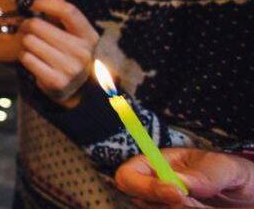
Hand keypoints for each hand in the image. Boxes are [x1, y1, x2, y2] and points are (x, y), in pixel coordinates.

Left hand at [17, 0, 97, 106]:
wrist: (81, 92)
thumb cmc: (73, 55)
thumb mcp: (76, 36)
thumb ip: (65, 15)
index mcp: (89, 36)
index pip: (68, 11)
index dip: (47, 3)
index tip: (34, 4)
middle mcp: (82, 52)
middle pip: (39, 26)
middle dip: (28, 25)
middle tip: (28, 29)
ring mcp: (69, 68)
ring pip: (29, 41)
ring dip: (26, 43)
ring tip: (34, 47)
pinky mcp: (54, 81)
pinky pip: (26, 58)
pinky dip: (25, 57)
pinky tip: (34, 60)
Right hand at [116, 149, 253, 207]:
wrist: (251, 198)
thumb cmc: (236, 175)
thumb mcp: (227, 169)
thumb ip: (205, 174)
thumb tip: (179, 181)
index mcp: (158, 165)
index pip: (128, 174)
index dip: (143, 186)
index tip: (176, 193)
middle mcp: (155, 188)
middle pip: (138, 202)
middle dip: (166, 204)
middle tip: (196, 204)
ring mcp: (164, 207)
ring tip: (208, 205)